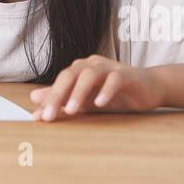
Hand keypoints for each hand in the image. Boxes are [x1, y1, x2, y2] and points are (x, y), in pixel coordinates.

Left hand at [29, 54, 164, 119]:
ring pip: (90, 75)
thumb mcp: (87, 100)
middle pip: (69, 76)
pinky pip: (114, 79)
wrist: (149, 88)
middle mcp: (91, 65)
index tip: (38, 118)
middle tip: (49, 116)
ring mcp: (109, 67)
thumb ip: (64, 99)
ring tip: (72, 111)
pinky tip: (100, 103)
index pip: (59, 83)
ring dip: (79, 92)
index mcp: (80, 70)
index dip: (48, 99)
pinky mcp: (126, 74)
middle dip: (57, 96)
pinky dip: (106, 90)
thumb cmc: (116, 94)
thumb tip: (34, 99)